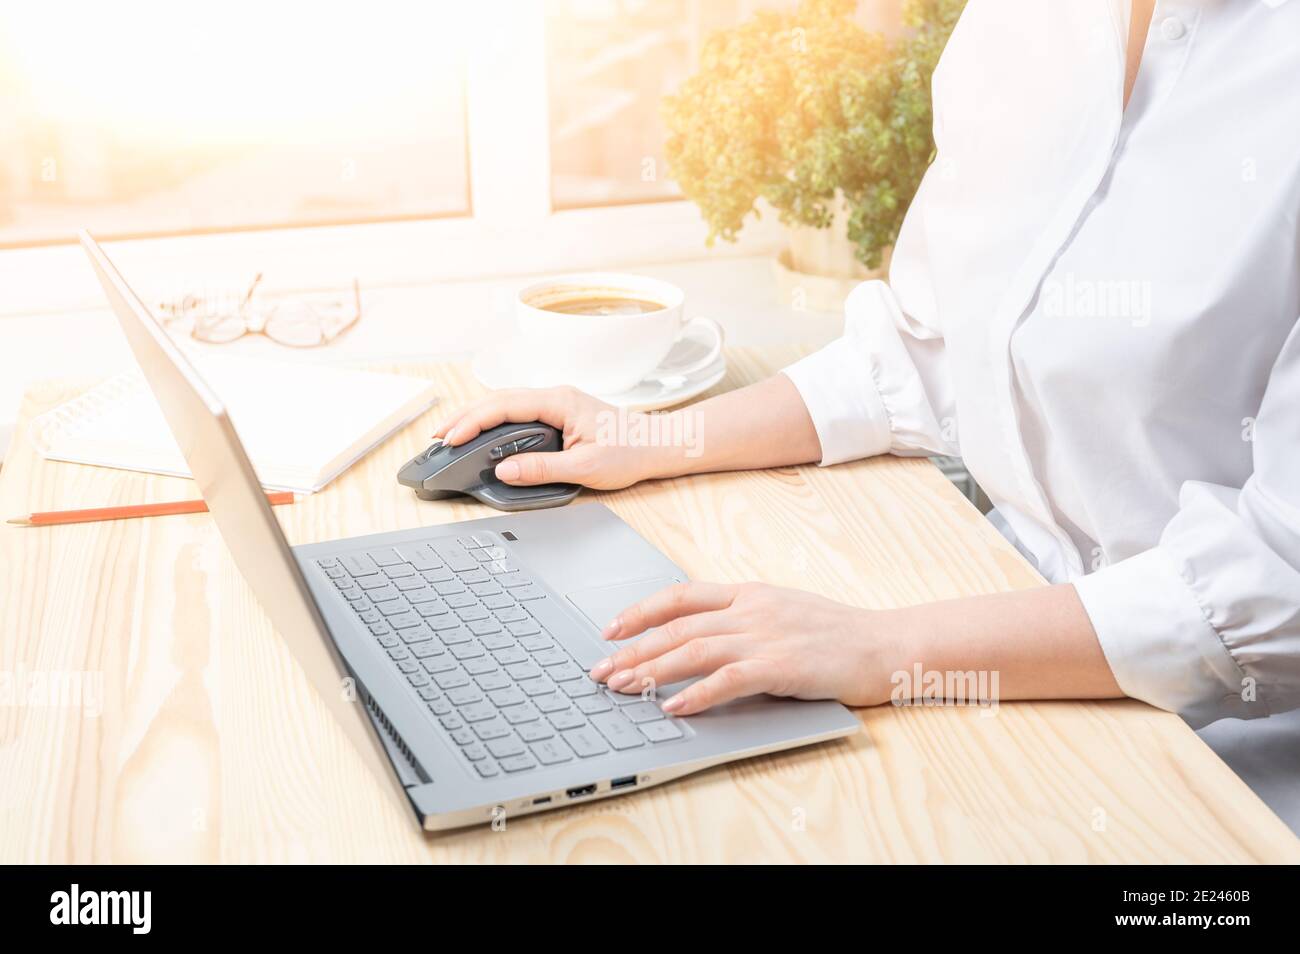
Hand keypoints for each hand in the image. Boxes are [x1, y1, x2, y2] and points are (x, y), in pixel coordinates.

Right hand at [432, 386, 667, 489]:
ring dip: (476, 418)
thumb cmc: (630, 451)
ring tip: (450, 435)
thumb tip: (504, 469)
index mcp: (559, 401)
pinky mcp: (558, 414)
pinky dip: (494, 422)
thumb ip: (543, 468)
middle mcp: (555, 396)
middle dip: (464, 417)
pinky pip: (517, 412)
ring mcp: (556, 403)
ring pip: (505, 404)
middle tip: (437, 438)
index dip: (473, 422)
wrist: (658, 445)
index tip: (451, 439)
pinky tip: (482, 434)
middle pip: (498, 400)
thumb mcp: (586, 467)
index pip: (504, 406)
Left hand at [588, 582, 899, 714]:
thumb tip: (700, 632)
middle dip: (632, 648)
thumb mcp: (783, 610)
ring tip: (623, 687)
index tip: (611, 629)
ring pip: (693, 648)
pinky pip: (727, 679)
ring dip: (652, 670)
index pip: (681, 595)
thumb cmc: (838, 634)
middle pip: (677, 625)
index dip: (641, 611)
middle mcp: (752, 610)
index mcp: (750, 593)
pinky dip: (696, 694)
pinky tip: (674, 707)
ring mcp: (766, 636)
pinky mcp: (782, 666)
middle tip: (601, 669)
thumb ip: (744, 617)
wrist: (886, 645)